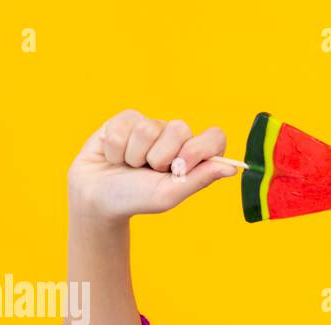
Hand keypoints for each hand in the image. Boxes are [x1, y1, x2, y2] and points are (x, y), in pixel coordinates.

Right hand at [67, 109, 237, 222]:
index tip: (181, 166)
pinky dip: (116, 149)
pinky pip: (124, 126)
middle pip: (180, 128)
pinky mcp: (125, 120)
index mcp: (193, 157)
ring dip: (134, 155)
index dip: (200, 148)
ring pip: (148, 128)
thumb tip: (232, 169)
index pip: (214, 137)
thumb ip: (200, 178)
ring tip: (129, 167)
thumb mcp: (169, 194)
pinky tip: (114, 157)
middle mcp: (175, 138)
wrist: (97, 197)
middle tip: (148, 172)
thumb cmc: (137, 198)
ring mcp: (151, 126)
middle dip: (160, 156)